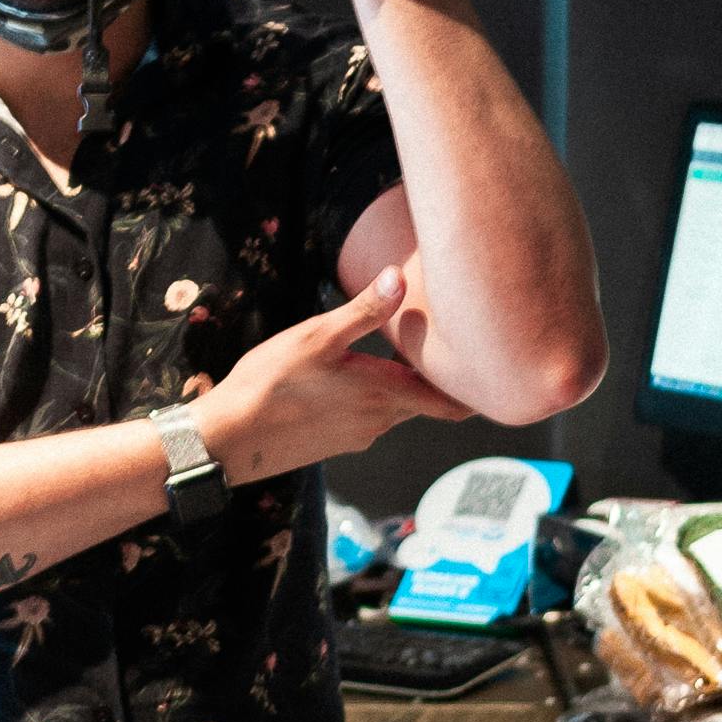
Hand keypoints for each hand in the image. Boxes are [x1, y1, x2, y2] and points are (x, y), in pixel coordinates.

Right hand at [192, 269, 470, 487]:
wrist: (228, 439)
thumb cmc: (272, 385)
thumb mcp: (317, 336)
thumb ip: (363, 311)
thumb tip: (401, 278)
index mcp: (385, 394)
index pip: (450, 404)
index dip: (475, 392)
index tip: (493, 372)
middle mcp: (379, 422)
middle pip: (424, 403)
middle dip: (436, 381)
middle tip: (447, 348)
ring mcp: (356, 436)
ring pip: (394, 409)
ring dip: (400, 388)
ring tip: (398, 356)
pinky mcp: (333, 443)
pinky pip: (366, 418)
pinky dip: (371, 399)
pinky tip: (348, 379)